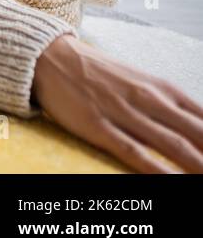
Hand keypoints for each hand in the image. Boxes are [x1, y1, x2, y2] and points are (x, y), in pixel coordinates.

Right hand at [33, 34, 202, 172]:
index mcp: (162, 88)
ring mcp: (124, 114)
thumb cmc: (97, 71)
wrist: (50, 56)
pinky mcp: (99, 126)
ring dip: (197, 165)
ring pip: (173, 146)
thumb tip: (195, 124)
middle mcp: (149, 100)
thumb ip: (169, 103)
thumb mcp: (140, 80)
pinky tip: (173, 181)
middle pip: (197, 135)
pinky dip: (157, 170)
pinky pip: (134, 153)